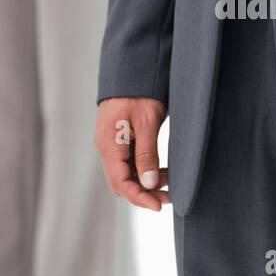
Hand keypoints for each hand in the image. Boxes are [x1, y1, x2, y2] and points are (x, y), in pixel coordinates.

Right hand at [94, 96, 169, 211]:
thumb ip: (146, 154)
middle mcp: (106, 146)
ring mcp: (111, 143)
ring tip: (169, 183)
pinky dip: (143, 170)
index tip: (159, 205)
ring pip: (125, 173)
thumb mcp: (147, 122)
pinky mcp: (119, 139)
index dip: (139, 198)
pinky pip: (128, 163)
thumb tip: (148, 184)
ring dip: (145, 182)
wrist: (133, 69)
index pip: (120, 182)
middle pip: (121, 181)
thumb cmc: (140, 92)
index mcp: (109, 144)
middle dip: (143, 193)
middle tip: (168, 197)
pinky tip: (160, 170)